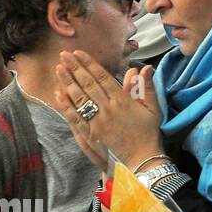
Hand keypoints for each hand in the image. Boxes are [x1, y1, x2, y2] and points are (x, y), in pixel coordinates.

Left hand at [55, 50, 163, 168]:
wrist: (143, 159)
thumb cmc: (148, 132)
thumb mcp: (152, 108)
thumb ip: (146, 87)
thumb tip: (144, 67)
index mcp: (123, 100)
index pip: (102, 77)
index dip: (89, 64)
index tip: (79, 53)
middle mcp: (109, 109)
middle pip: (88, 84)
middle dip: (75, 68)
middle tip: (63, 55)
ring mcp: (98, 122)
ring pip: (80, 98)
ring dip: (68, 83)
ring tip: (59, 69)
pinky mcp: (92, 135)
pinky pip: (77, 118)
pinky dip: (67, 107)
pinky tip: (59, 95)